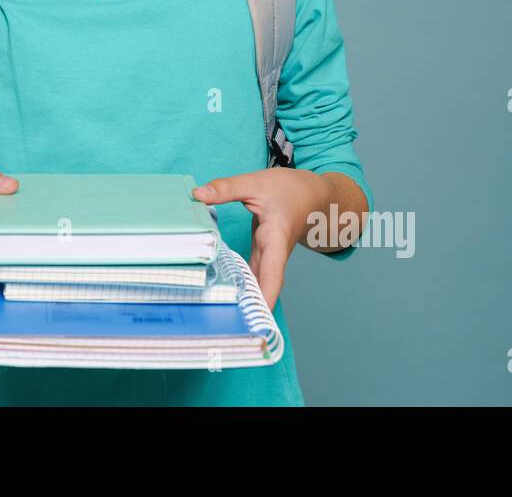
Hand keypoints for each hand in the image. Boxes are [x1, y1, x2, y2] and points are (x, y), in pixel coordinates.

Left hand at [190, 168, 325, 309]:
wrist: (314, 195)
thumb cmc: (290, 189)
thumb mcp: (256, 182)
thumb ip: (227, 188)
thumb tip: (198, 194)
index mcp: (276, 235)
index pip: (272, 270)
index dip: (266, 294)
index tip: (258, 317)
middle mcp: (274, 252)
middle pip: (264, 285)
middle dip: (250, 308)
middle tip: (230, 328)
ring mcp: (270, 256)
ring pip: (258, 283)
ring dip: (245, 300)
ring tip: (223, 320)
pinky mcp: (264, 255)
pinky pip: (254, 275)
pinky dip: (243, 286)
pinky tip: (226, 297)